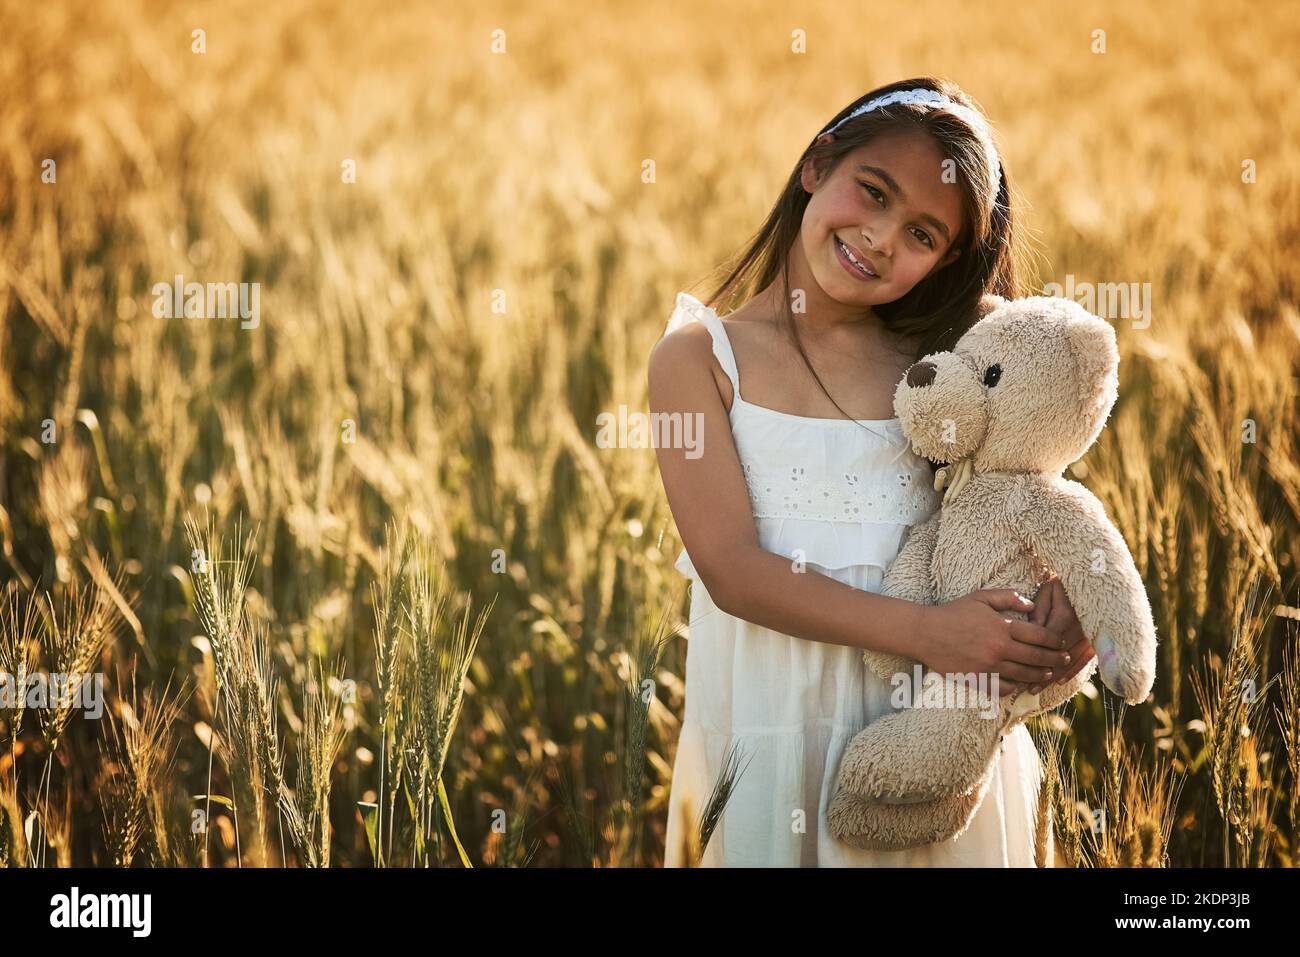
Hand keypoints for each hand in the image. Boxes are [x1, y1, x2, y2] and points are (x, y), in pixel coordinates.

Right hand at [917, 589, 1074, 696]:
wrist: (925, 633)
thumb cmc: (953, 612)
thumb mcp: (981, 597)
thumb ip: (1008, 597)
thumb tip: (1032, 605)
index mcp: (1002, 627)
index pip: (1040, 636)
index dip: (1055, 640)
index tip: (1062, 643)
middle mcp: (999, 648)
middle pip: (1037, 657)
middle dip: (1055, 659)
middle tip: (1065, 660)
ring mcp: (989, 666)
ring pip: (1024, 675)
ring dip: (1040, 675)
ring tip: (1049, 674)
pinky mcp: (978, 679)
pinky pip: (1003, 688)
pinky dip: (1014, 688)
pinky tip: (1020, 684)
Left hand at [1025, 575, 1094, 693]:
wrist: (1093, 583)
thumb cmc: (1062, 585)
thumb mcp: (1048, 591)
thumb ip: (1038, 610)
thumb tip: (1030, 630)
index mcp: (1065, 615)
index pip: (1045, 640)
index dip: (1030, 655)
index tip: (1014, 667)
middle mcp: (1078, 628)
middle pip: (1056, 656)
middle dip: (1039, 672)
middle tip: (1021, 685)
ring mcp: (1089, 636)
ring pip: (1068, 662)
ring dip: (1052, 677)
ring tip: (1034, 689)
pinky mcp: (1096, 640)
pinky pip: (1084, 659)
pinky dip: (1071, 672)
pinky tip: (1058, 682)